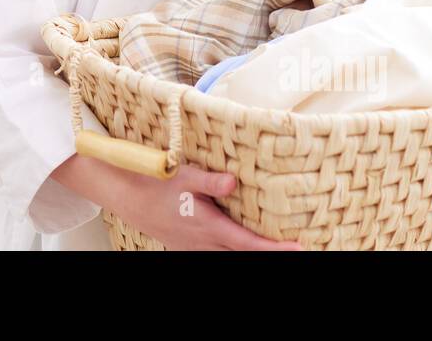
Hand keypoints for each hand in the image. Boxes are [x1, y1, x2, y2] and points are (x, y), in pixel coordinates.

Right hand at [117, 164, 302, 250]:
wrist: (133, 200)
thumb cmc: (160, 186)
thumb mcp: (185, 176)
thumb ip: (210, 180)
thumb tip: (232, 181)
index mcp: (210, 226)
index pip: (249, 244)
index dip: (275, 249)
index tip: (298, 248)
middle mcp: (207, 243)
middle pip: (245, 254)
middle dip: (270, 252)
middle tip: (295, 247)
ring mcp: (198, 249)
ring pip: (232, 255)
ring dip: (252, 250)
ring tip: (275, 244)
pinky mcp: (192, 249)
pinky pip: (219, 252)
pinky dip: (235, 249)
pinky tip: (243, 241)